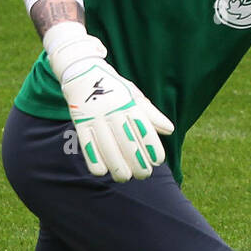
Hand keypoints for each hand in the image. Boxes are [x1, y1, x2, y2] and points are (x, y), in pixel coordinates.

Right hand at [44, 23, 173, 181]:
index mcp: (128, 103)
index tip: (158, 161)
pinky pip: (87, 145)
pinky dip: (95, 161)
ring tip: (125, 177)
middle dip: (137, 162)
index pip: (143, 128)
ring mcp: (94, 117)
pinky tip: (103, 171)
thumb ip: (150, 114)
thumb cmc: (114, 88)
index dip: (151, 146)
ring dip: (117, 166)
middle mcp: (112, 111)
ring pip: (107, 147)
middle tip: (144, 175)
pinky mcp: (80, 123)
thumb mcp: (134, 95)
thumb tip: (169, 130)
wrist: (82, 72)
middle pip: (126, 141)